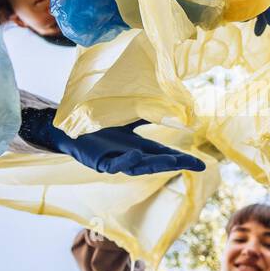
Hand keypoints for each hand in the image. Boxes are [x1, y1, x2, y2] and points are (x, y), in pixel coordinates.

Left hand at [21, 109, 205, 175]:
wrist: (67, 128)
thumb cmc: (96, 123)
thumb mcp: (125, 116)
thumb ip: (145, 113)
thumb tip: (169, 104)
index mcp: (138, 147)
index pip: (165, 154)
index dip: (183, 159)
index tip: (202, 164)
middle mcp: (130, 156)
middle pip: (157, 163)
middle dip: (175, 164)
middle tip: (194, 165)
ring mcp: (115, 161)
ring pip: (139, 167)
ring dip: (155, 164)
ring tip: (172, 160)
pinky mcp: (99, 162)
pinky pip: (115, 164)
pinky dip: (126, 160)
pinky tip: (137, 153)